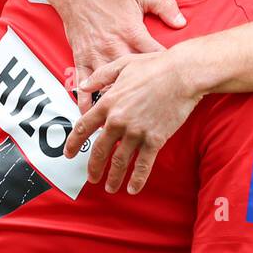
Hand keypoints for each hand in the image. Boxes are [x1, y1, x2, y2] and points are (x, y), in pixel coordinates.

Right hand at [50, 0, 185, 110]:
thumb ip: (164, 6)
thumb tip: (182, 23)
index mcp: (132, 33)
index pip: (155, 59)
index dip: (167, 74)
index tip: (177, 86)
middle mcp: (114, 48)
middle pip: (133, 81)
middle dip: (145, 98)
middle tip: (156, 115)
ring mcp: (96, 56)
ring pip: (108, 88)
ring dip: (117, 106)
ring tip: (127, 125)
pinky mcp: (81, 59)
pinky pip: (83, 86)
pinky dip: (87, 103)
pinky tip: (93, 118)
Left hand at [63, 48, 202, 194]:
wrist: (182, 74)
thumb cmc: (154, 66)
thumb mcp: (122, 65)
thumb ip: (100, 76)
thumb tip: (83, 86)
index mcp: (108, 102)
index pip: (84, 127)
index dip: (74, 143)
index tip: (69, 154)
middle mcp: (118, 120)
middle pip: (100, 150)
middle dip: (94, 167)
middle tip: (91, 177)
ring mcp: (136, 132)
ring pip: (120, 161)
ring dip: (114, 177)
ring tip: (110, 187)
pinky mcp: (155, 139)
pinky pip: (143, 164)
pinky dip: (137, 179)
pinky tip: (133, 188)